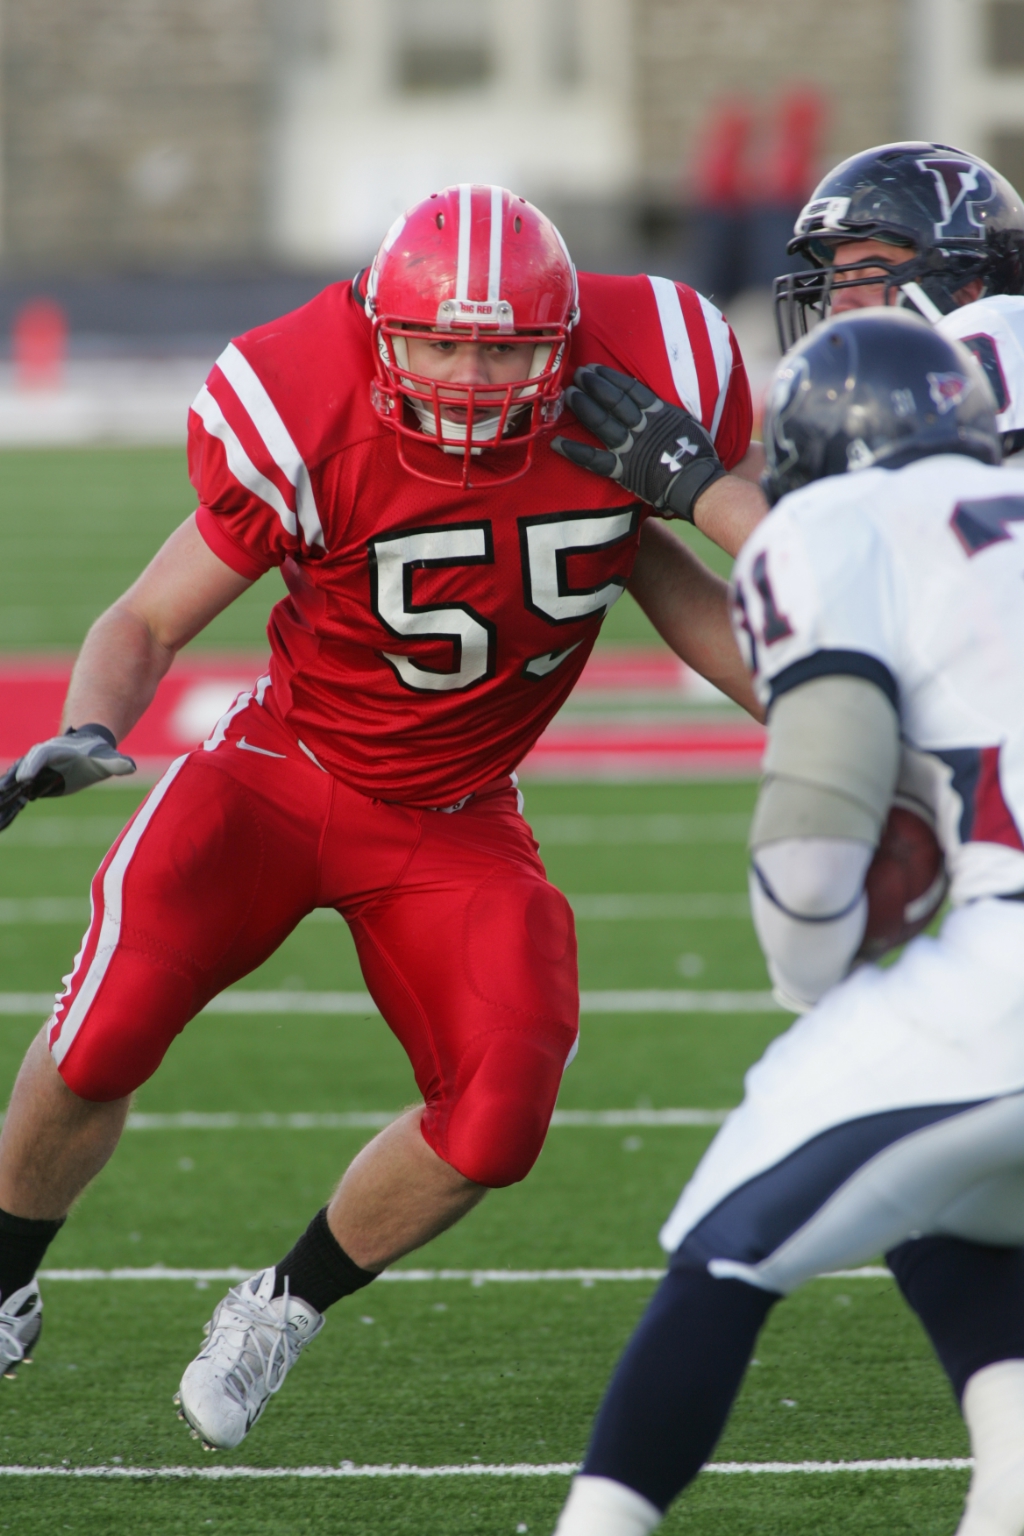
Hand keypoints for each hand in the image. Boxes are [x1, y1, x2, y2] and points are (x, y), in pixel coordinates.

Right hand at [0, 724, 135, 832]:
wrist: (87, 747)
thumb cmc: (97, 754)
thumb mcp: (108, 758)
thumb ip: (117, 762)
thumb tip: (131, 766)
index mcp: (57, 750)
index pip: (42, 755)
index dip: (32, 765)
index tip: (24, 777)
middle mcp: (40, 757)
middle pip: (23, 765)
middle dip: (12, 777)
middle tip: (2, 791)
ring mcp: (34, 767)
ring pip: (16, 777)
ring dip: (5, 788)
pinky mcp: (32, 779)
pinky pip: (17, 788)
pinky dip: (8, 796)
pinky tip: (2, 813)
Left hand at [551, 364, 726, 523]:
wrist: (697, 483)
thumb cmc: (698, 455)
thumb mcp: (687, 422)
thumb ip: (666, 412)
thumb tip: (651, 403)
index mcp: (658, 413)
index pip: (630, 390)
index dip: (611, 378)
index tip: (595, 369)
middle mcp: (641, 426)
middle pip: (613, 401)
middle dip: (594, 386)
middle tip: (578, 374)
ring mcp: (630, 447)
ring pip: (602, 422)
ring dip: (584, 407)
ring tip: (569, 393)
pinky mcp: (622, 469)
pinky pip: (595, 460)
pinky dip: (575, 452)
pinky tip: (556, 443)